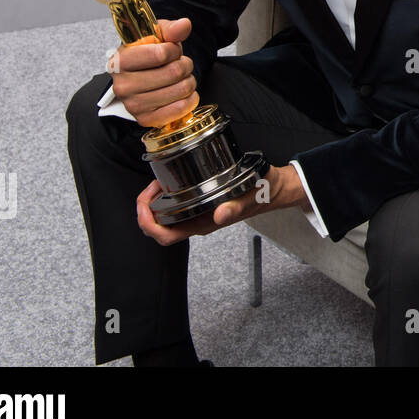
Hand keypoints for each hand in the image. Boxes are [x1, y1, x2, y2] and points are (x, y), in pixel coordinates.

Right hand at [109, 17, 197, 128]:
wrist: (142, 77)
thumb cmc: (148, 56)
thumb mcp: (156, 37)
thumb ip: (170, 29)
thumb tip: (183, 25)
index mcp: (120, 61)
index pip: (160, 54)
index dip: (173, 49)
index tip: (171, 49)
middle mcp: (122, 85)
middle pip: (174, 72)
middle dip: (185, 65)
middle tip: (179, 64)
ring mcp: (133, 105)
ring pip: (181, 89)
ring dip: (188, 81)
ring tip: (179, 78)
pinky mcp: (146, 119)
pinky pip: (181, 108)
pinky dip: (189, 99)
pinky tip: (181, 93)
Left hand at [135, 164, 308, 245]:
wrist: (273, 191)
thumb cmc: (262, 193)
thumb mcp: (253, 194)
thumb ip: (238, 206)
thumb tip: (221, 214)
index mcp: (205, 224)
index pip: (166, 235)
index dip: (148, 223)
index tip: (145, 204)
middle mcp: (197, 222)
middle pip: (158, 228)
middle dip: (145, 210)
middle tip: (150, 188)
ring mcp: (197, 216)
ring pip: (162, 218)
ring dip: (152, 202)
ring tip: (157, 184)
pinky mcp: (199, 206)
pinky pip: (172, 208)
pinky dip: (163, 196)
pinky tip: (167, 183)